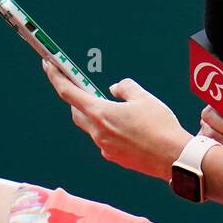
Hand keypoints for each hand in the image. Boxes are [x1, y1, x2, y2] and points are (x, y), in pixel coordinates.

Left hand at [39, 58, 189, 181]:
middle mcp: (98, 132)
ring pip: (92, 127)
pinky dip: (109, 129)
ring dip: (96, 115)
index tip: (48, 64)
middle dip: (77, 99)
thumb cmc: (159, 126)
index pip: (69, 93)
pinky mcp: (115, 157)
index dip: (56, 77)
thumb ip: (125, 88)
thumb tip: (115, 89)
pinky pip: (105, 139)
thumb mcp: (143, 98)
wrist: (173, 158)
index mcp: (100, 114)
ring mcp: (105, 147)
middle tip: (83, 88)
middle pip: (77, 112)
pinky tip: (127, 127)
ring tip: (116, 108)